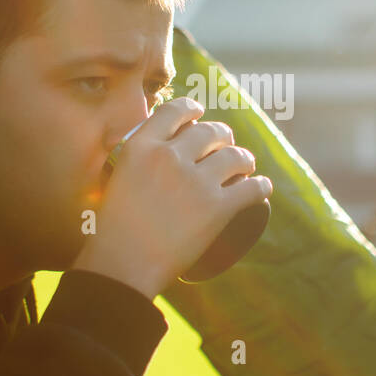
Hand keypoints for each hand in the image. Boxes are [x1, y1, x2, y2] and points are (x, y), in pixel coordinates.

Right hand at [70, 97, 272, 297]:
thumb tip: (143, 160)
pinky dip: (260, 187)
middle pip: (209, 132)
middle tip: (227, 147)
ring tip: (246, 167)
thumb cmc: (112, 233)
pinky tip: (262, 187)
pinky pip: (250, 189)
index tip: (200, 113)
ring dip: (245, 159)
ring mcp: (195, 182)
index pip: (174, 111)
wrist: (122, 267)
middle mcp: (169, 157)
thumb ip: (128, 166)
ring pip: (234, 156)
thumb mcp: (114, 182)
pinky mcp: (216, 208)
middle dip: (223, 136)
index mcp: (140, 147)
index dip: (192, 108)